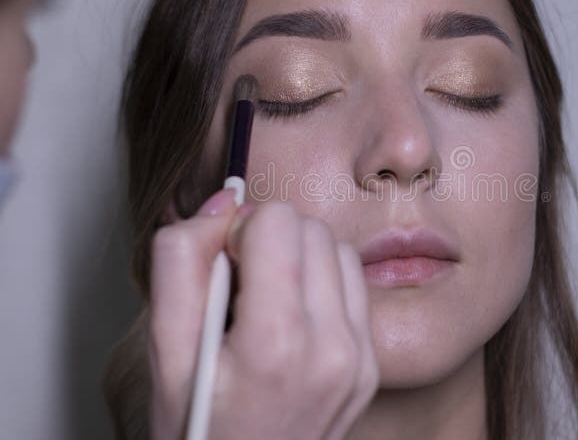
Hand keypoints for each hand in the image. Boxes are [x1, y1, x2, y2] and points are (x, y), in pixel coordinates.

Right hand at [148, 189, 378, 439]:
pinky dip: (323, 286)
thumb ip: (181, 261)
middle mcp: (331, 348)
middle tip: (240, 286)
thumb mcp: (163, 349)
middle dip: (270, 241)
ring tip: (267, 303)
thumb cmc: (200, 429)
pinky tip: (294, 319)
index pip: (277, 220)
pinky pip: (355, 287)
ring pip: (338, 250)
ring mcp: (359, 359)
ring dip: (301, 260)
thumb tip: (224, 203)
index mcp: (275, 343)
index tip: (222, 264)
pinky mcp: (371, 365)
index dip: (239, 231)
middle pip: (311, 229)